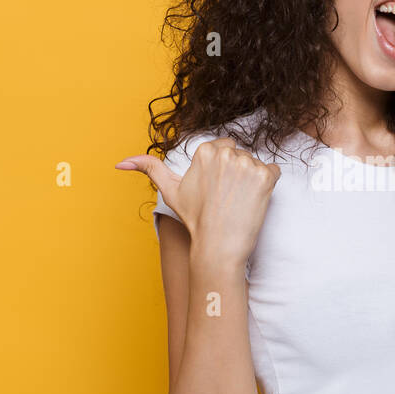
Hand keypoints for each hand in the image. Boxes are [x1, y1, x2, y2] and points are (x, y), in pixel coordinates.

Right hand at [115, 137, 280, 262]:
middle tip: (228, 198)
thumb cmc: (195, 219)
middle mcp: (225, 153)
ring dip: (253, 180)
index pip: (225, 147)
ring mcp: (247, 163)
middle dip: (238, 173)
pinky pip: (274, 171)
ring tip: (239, 201)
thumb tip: (120, 162)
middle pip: (242, 155)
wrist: (218, 245)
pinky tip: (254, 201)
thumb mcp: (171, 190)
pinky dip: (269, 185)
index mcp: (205, 151)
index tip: (218, 188)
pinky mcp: (265, 176)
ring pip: (257, 164)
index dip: (224, 169)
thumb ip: (149, 168)